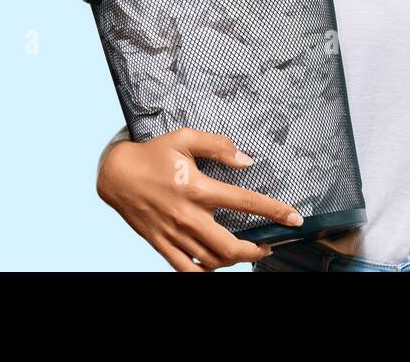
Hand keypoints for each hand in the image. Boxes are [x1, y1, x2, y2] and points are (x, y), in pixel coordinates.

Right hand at [97, 127, 302, 271]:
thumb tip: (247, 160)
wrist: (115, 174)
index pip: (246, 203)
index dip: (275, 211)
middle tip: (268, 246)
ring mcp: (174, 234)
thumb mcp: (185, 137)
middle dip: (256, 251)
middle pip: (230, 246)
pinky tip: (216, 264)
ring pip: (211, 261)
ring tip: (245, 253)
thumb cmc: (153, 154)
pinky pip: (185, 269)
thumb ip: (218, 145)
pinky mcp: (160, 244)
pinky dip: (205, 271)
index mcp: (198, 188)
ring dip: (234, 261)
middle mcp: (188, 216)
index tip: (294, 219)